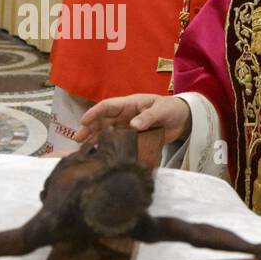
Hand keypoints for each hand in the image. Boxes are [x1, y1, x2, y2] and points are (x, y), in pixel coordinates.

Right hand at [73, 93, 191, 144]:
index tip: (84, 121)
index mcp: (129, 104)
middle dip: (89, 128)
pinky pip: (116, 142)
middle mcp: (124, 115)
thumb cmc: (171, 109)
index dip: (95, 112)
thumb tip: (133, 125)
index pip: (108, 106)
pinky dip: (107, 147)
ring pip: (106, 132)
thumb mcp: (162, 110)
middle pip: (102, 120)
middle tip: (77, 139)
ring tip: (83, 149)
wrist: (183, 120)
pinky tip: (99, 155)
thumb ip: (149, 117)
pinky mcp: (132, 138)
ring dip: (94, 139)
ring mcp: (126, 127)